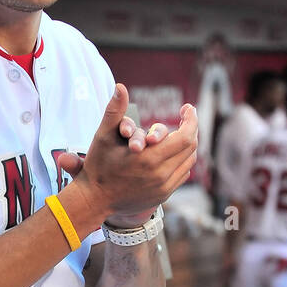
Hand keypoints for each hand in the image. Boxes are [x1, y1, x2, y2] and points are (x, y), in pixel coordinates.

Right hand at [57, 84, 197, 225]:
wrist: (94, 200)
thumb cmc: (98, 166)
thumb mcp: (103, 136)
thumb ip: (114, 110)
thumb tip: (120, 87)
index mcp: (149, 158)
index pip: (186, 136)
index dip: (191, 119)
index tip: (187, 108)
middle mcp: (161, 175)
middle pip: (191, 147)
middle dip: (191, 129)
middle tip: (185, 118)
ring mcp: (163, 187)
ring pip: (189, 161)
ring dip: (188, 145)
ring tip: (181, 133)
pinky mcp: (163, 195)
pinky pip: (182, 174)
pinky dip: (182, 160)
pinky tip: (173, 152)